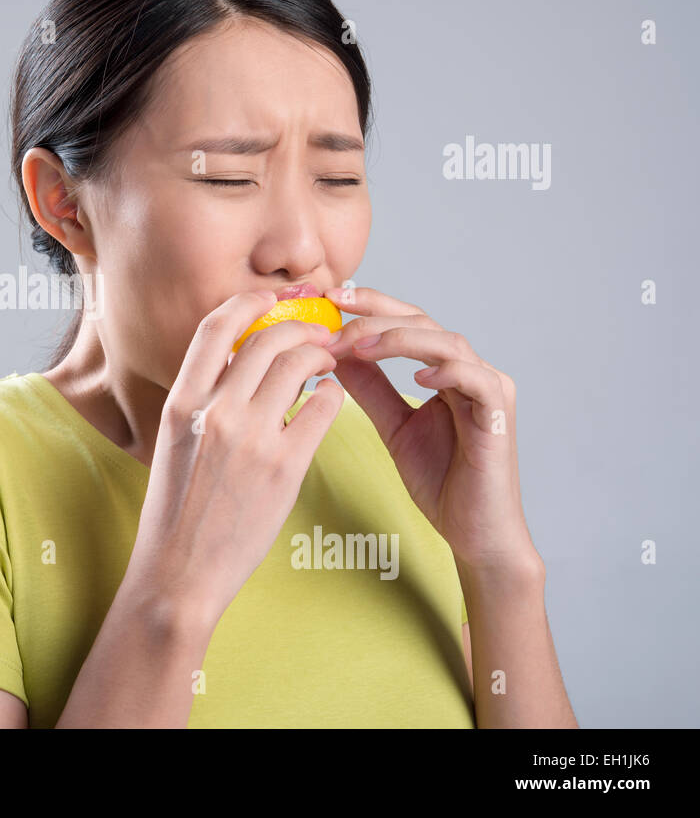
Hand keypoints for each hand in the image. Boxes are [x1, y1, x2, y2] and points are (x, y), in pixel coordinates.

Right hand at [123, 291, 345, 632]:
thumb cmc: (175, 512)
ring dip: (321, 356)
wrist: (178, 573)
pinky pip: (321, 409)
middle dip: (300, 327)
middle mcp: (214, 412)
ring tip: (327, 363)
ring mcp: (251, 438)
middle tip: (317, 334)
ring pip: (299, 366)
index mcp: (181, 403)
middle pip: (267, 339)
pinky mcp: (284, 467)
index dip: (248, 303)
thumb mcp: (173, 444)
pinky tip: (329, 400)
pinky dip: (331, 395)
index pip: (216, 327)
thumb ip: (200, 403)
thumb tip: (235, 368)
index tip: (270, 299)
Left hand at [321, 285, 538, 571]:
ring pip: (447, 342)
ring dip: (400, 338)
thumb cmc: (440, 480)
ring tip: (360, 345)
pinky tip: (416, 375)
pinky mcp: (499, 413)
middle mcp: (470, 370)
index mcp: (444, 370)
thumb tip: (335, 354)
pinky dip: (447, 371)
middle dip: (376, 313)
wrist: (474, 531)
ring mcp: (489, 388)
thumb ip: (371, 389)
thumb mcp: (393, 425)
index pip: (406, 322)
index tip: (329, 298)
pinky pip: (477, 379)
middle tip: (336, 310)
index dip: (369, 305)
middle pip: (423, 321)